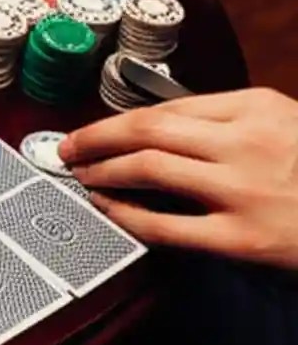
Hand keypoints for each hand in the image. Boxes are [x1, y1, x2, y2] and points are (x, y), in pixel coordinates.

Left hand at [58, 88, 297, 268]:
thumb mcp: (286, 129)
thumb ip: (231, 126)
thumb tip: (158, 132)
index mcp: (259, 107)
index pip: (169, 106)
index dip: (120, 118)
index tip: (94, 129)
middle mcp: (248, 141)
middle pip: (148, 129)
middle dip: (95, 137)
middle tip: (68, 149)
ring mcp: (244, 189)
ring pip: (148, 167)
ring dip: (102, 170)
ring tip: (83, 177)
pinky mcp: (242, 238)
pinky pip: (165, 225)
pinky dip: (124, 214)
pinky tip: (106, 210)